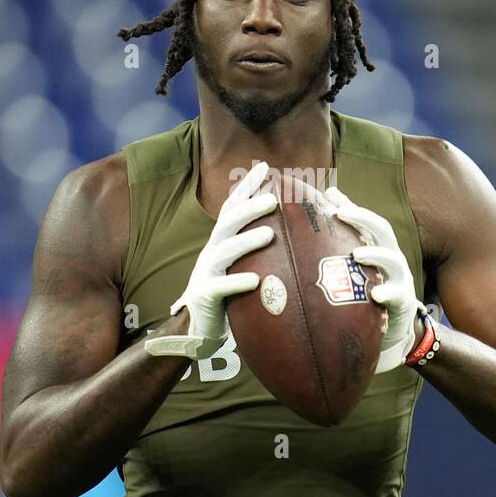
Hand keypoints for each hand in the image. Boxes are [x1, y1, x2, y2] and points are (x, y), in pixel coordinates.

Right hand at [145, 160, 277, 359]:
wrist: (198, 329)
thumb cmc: (229, 297)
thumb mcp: (242, 268)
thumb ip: (260, 252)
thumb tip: (297, 234)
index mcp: (221, 241)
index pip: (232, 207)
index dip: (246, 186)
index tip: (265, 166)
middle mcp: (211, 251)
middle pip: (228, 222)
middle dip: (249, 208)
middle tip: (273, 199)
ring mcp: (204, 272)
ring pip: (224, 251)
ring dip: (246, 240)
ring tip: (270, 234)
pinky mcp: (203, 295)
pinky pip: (220, 286)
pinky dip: (237, 282)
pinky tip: (256, 280)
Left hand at [323, 186, 425, 372]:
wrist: (394, 328)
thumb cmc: (368, 291)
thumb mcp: (355, 268)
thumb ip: (341, 245)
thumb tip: (316, 217)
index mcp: (378, 246)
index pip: (365, 220)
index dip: (350, 206)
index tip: (330, 195)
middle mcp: (391, 257)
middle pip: (382, 230)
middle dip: (362, 218)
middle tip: (340, 213)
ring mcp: (400, 278)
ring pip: (393, 260)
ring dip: (375, 254)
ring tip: (357, 254)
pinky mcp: (403, 300)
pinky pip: (397, 294)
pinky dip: (387, 292)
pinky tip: (374, 295)